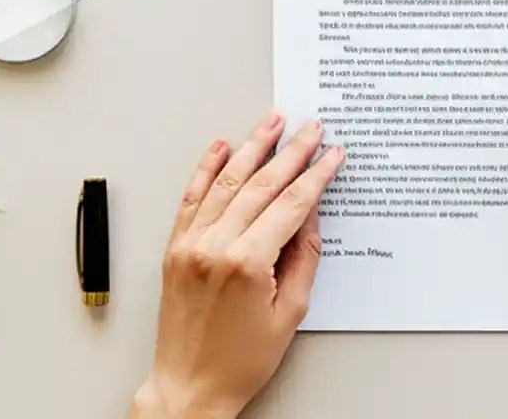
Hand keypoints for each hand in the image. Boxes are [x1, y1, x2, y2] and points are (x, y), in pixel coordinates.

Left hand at [130, 111, 344, 418]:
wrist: (190, 385)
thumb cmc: (240, 360)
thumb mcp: (290, 311)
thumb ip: (304, 255)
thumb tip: (311, 212)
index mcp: (248, 263)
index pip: (291, 203)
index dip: (316, 175)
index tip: (332, 154)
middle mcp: (215, 246)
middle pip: (261, 185)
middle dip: (291, 152)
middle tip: (310, 128)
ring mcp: (191, 244)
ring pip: (226, 181)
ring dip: (252, 147)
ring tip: (271, 122)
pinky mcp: (175, 248)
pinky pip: (192, 197)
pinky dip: (206, 168)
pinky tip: (221, 147)